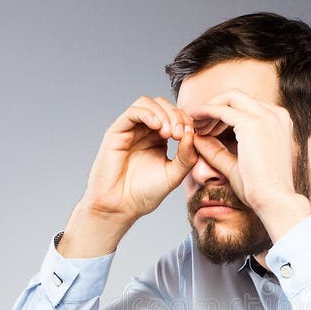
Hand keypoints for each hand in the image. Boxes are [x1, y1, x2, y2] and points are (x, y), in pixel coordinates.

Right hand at [83, 95, 197, 221]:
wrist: (121, 206)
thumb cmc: (144, 193)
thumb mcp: (174, 175)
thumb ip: (186, 156)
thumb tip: (192, 134)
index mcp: (159, 139)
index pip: (176, 117)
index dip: (186, 121)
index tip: (191, 137)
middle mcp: (144, 131)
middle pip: (163, 106)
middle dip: (176, 116)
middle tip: (180, 135)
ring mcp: (131, 130)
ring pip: (148, 103)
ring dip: (163, 113)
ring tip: (169, 133)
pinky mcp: (117, 131)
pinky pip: (133, 112)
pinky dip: (148, 114)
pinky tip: (158, 127)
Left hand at [190, 89, 310, 238]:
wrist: (275, 201)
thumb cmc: (261, 190)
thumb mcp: (237, 165)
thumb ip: (218, 151)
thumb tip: (198, 139)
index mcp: (278, 122)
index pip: (246, 106)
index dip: (223, 113)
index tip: (207, 126)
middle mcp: (275, 114)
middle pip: (237, 97)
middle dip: (214, 105)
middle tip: (196, 121)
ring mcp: (266, 116)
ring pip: (229, 98)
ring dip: (209, 108)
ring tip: (194, 123)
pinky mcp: (252, 124)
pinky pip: (222, 110)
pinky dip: (207, 113)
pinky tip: (195, 124)